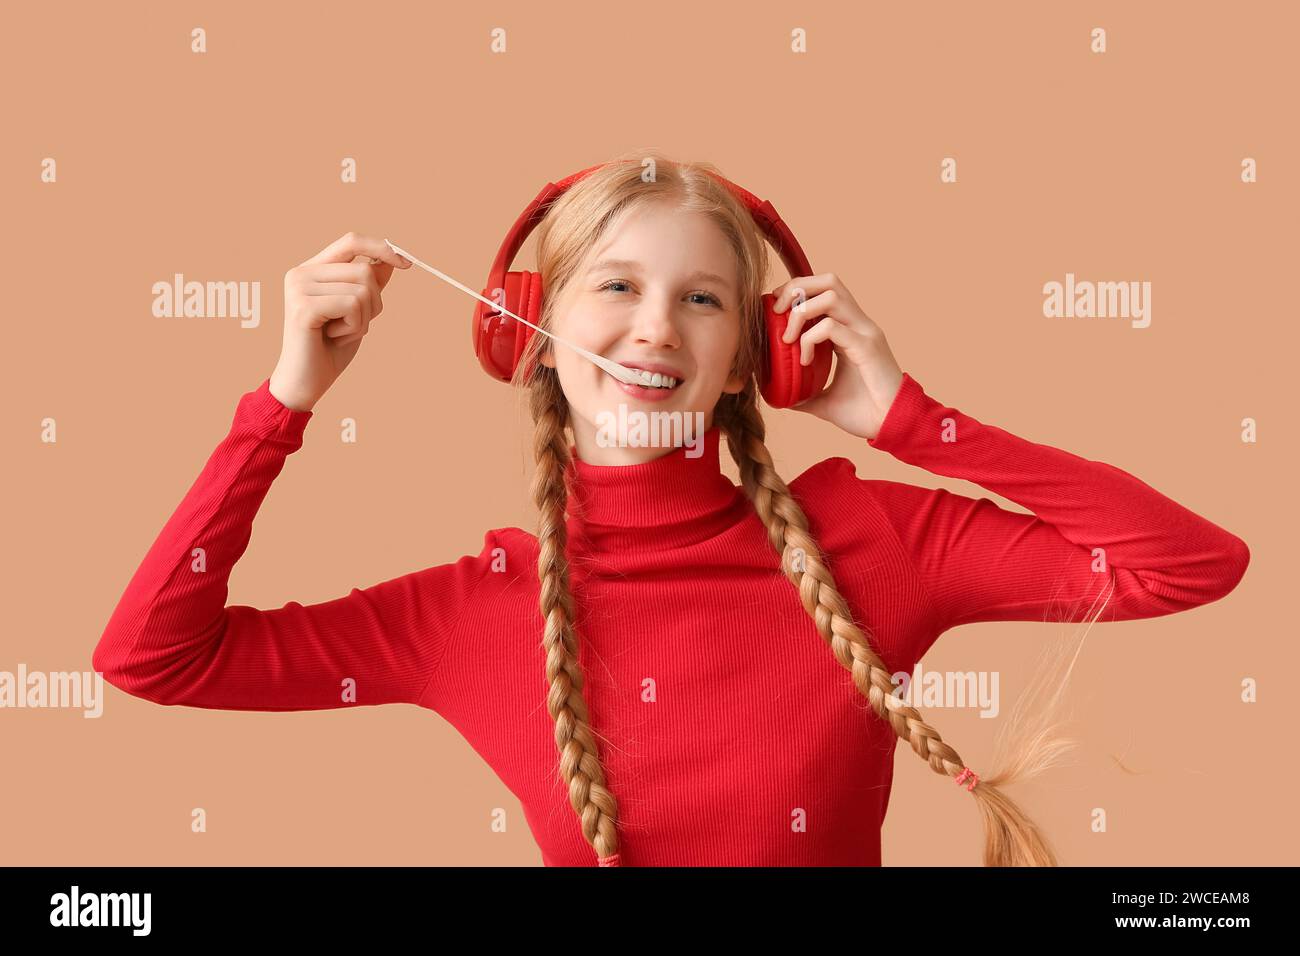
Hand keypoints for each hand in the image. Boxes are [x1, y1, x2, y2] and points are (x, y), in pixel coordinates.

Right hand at [268, 232, 411, 411]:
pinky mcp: (303, 307)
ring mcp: (299, 287)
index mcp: (312, 269)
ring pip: (362, 289)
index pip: (352, 241)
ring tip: (340, 332)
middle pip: (364, 270)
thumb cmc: (331, 347)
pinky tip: (335, 338)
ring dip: (363, 319)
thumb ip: (370, 283)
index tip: (407, 264)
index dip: (382, 248)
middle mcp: (301, 272)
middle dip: (374, 303)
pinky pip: (353, 305)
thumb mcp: (358, 310)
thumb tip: (391, 258)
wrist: (307, 381)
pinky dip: (355, 327)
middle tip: (353, 325)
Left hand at [770, 273, 904, 440]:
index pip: (824, 291)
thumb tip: (781, 398)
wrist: (894, 426)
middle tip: (778, 312)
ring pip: (830, 295)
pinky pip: (831, 327)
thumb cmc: (866, 413)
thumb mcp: (825, 401)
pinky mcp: (867, 347)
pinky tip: (805, 361)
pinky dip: (810, 339)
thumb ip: (804, 394)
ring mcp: (865, 332)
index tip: (776, 312)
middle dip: (797, 288)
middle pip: (828, 280)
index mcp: (851, 330)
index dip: (797, 292)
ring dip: (801, 312)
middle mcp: (859, 324)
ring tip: (788, 339)